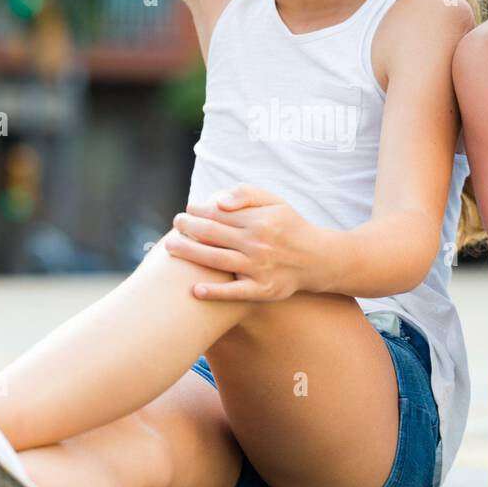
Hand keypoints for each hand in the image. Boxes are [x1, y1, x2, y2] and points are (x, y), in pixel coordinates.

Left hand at [163, 184, 314, 301]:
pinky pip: (235, 292)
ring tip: (170, 247)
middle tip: (175, 224)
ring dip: (190, 253)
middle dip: (188, 228)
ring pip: (217, 260)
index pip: (220, 214)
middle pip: (213, 235)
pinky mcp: (262, 290)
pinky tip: (195, 290)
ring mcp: (259, 268)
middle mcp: (258, 244)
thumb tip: (218, 200)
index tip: (187, 210)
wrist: (317, 259)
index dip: (199, 210)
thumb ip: (247, 194)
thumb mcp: (275, 202)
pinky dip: (215, 292)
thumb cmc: (290, 227)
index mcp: (259, 220)